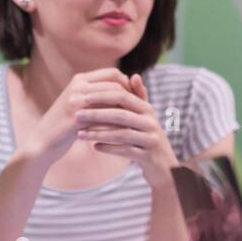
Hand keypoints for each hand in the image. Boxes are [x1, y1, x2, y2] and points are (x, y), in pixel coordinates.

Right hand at [23, 67, 135, 164]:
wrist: (43, 142)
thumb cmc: (65, 124)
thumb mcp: (81, 105)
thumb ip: (99, 94)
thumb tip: (127, 86)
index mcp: (80, 79)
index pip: (113, 74)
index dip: (128, 84)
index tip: (137, 98)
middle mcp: (78, 86)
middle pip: (116, 85)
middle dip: (131, 97)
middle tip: (141, 111)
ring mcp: (76, 101)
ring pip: (113, 100)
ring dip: (127, 110)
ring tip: (137, 121)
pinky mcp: (76, 118)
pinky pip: (105, 117)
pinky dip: (117, 124)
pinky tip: (126, 132)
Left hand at [74, 73, 178, 187]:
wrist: (164, 165)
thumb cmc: (148, 136)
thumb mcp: (145, 117)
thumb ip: (139, 97)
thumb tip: (134, 75)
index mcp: (147, 110)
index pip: (123, 97)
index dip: (103, 96)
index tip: (84, 97)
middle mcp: (151, 122)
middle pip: (121, 115)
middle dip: (97, 114)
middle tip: (77, 115)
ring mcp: (150, 139)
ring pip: (121, 134)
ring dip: (98, 133)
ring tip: (80, 134)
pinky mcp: (148, 156)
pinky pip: (125, 151)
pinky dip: (109, 149)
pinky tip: (94, 147)